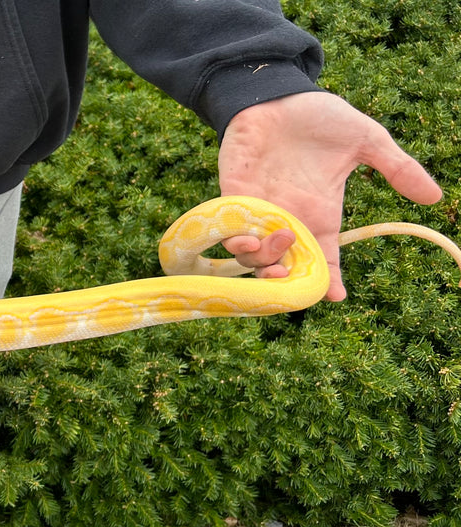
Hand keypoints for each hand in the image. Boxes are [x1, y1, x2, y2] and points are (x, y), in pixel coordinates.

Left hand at [217, 91, 441, 300]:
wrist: (278, 93)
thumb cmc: (320, 118)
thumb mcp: (366, 140)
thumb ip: (397, 168)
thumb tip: (435, 197)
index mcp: (318, 215)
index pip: (323, 260)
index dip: (326, 282)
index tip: (335, 296)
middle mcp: (287, 220)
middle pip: (282, 269)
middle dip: (285, 281)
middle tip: (291, 274)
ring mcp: (257, 211)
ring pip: (252, 257)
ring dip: (262, 259)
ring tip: (280, 239)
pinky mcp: (231, 196)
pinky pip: (228, 230)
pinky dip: (236, 239)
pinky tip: (247, 237)